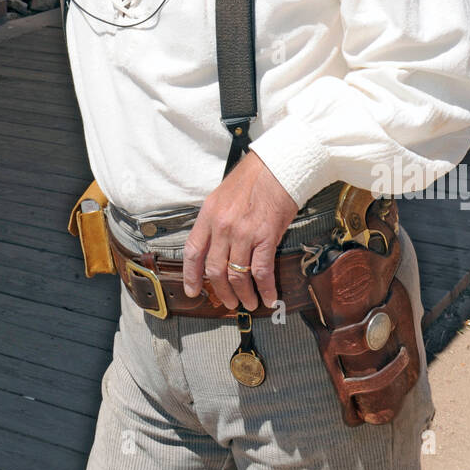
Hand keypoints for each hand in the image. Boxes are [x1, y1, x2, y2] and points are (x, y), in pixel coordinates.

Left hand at [183, 151, 298, 310]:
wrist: (278, 165)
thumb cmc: (253, 178)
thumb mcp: (223, 196)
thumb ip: (216, 220)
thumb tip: (215, 246)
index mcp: (208, 215)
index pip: (193, 251)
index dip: (191, 275)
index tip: (193, 290)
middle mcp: (222, 226)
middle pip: (215, 269)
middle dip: (221, 291)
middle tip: (228, 302)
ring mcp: (243, 233)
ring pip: (237, 275)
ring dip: (243, 295)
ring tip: (249, 303)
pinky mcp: (266, 237)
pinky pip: (261, 271)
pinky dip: (265, 289)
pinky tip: (269, 297)